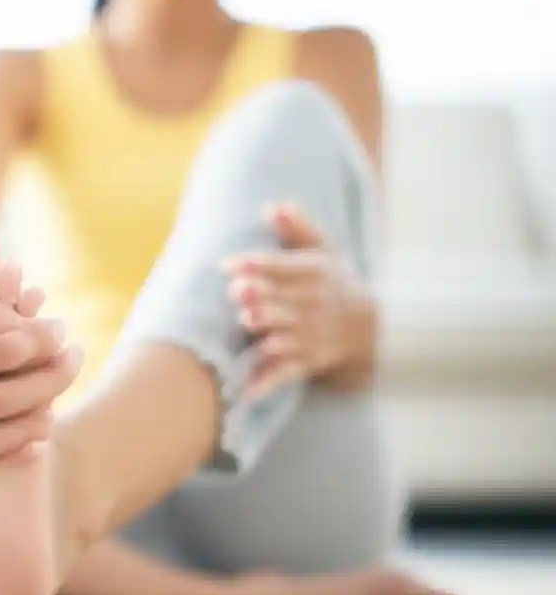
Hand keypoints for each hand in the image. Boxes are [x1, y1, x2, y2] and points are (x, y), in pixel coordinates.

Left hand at [222, 203, 373, 397]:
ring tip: (247, 321)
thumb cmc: (331, 282)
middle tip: (236, 291)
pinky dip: (269, 381)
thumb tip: (275, 205)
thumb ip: (297, 229)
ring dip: (270, 329)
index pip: (284, 267)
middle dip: (263, 296)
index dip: (257, 266)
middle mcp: (316, 305)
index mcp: (316, 274)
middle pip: (287, 300)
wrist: (367, 327)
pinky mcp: (309, 362)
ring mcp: (313, 335)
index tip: (227, 264)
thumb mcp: (321, 251)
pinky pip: (288, 372)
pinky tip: (247, 388)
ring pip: (290, 333)